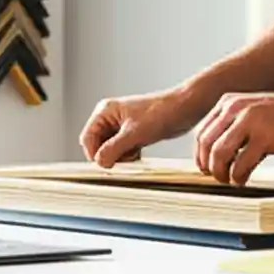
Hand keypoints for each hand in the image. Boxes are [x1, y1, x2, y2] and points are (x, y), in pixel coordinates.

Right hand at [80, 91, 201, 167]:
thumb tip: (99, 162)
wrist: (185, 109)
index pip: (87, 138)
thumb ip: (113, 149)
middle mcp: (110, 118)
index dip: (95, 153)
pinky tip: (139, 152)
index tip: (108, 164)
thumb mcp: (134, 134)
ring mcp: (120, 127)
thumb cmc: (162, 112)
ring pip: (109, 150)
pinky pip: (121, 151)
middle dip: (109, 155)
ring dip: (120, 157)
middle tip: (125, 156)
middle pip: (97, 145)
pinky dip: (128, 156)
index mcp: (105, 111)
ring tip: (135, 151)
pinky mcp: (131, 134)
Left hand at [193, 92, 273, 184]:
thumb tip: (213, 153)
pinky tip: (243, 180)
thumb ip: (233, 127)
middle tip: (216, 177)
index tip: (206, 167)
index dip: (201, 154)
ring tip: (230, 180)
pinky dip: (238, 176)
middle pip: (206, 144)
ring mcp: (250, 121)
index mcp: (229, 102)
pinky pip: (240, 164)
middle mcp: (236, 108)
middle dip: (208, 165)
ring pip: (219, 154)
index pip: (202, 132)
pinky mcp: (265, 137)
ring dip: (221, 173)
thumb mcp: (254, 113)